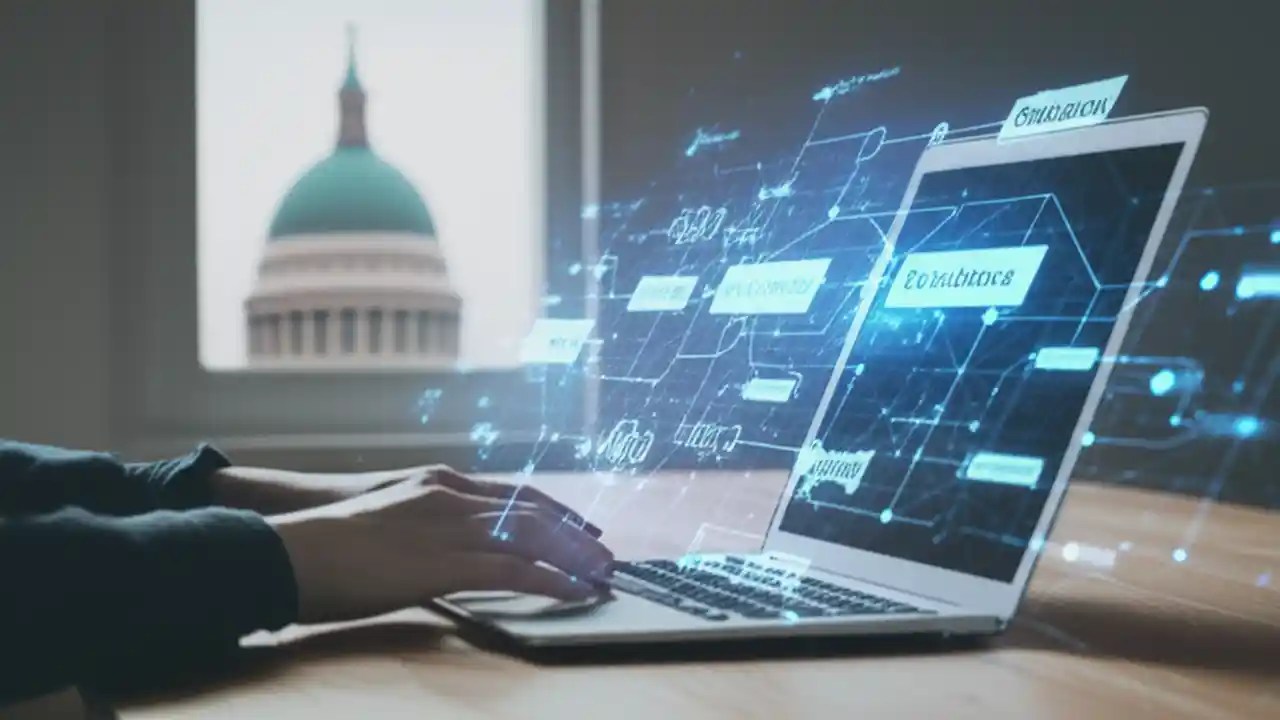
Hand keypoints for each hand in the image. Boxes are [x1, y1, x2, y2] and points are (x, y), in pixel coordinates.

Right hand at [269, 466, 613, 623]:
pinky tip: (573, 593)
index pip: (512, 492)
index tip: (580, 524)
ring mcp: (449, 527)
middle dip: (575, 532)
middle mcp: (451, 497)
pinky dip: (552, 580)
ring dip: (574, 556)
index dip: (553, 508)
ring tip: (603, 576)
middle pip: (532, 510)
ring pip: (531, 535)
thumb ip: (422, 526)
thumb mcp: (385, 521)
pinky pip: (513, 569)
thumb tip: (441, 549)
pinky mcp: (443, 562)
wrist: (289, 550)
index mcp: (437, 484)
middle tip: (605, 554)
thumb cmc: (326, 545)